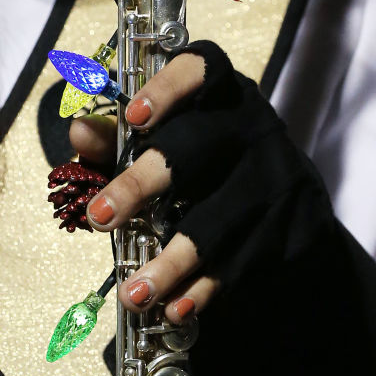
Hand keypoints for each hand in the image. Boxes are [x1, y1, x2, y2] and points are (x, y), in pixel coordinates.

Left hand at [69, 41, 324, 324]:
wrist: (292, 213)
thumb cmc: (208, 169)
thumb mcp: (166, 146)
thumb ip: (117, 141)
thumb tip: (78, 132)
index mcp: (223, 94)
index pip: (203, 68)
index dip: (168, 87)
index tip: (133, 116)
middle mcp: (257, 127)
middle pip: (198, 147)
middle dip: (143, 183)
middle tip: (101, 217)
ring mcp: (282, 179)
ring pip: (220, 219)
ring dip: (172, 261)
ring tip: (135, 293)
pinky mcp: (297, 228)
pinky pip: (244, 261)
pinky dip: (205, 289)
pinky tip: (176, 308)